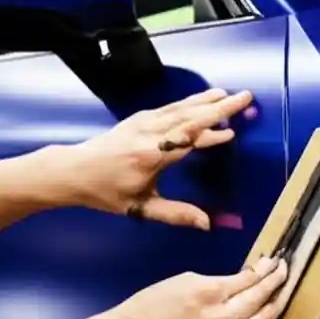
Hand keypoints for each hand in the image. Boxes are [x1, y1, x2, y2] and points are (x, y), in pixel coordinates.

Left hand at [62, 88, 253, 228]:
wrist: (75, 170)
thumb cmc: (107, 192)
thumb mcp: (141, 208)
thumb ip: (175, 214)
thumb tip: (206, 224)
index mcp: (150, 156)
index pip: (187, 140)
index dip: (210, 136)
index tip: (231, 132)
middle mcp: (148, 134)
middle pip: (189, 116)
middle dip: (218, 106)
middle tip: (244, 97)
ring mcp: (142, 122)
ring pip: (180, 107)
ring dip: (205, 100)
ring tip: (228, 95)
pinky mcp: (138, 118)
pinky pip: (169, 107)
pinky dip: (188, 103)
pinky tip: (201, 100)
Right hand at [65, 256, 289, 318]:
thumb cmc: (146, 311)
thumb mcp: (180, 283)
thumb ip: (212, 283)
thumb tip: (240, 282)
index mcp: (206, 293)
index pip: (248, 279)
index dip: (266, 270)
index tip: (274, 264)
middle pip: (260, 300)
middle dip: (276, 285)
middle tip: (284, 275)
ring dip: (274, 311)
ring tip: (279, 300)